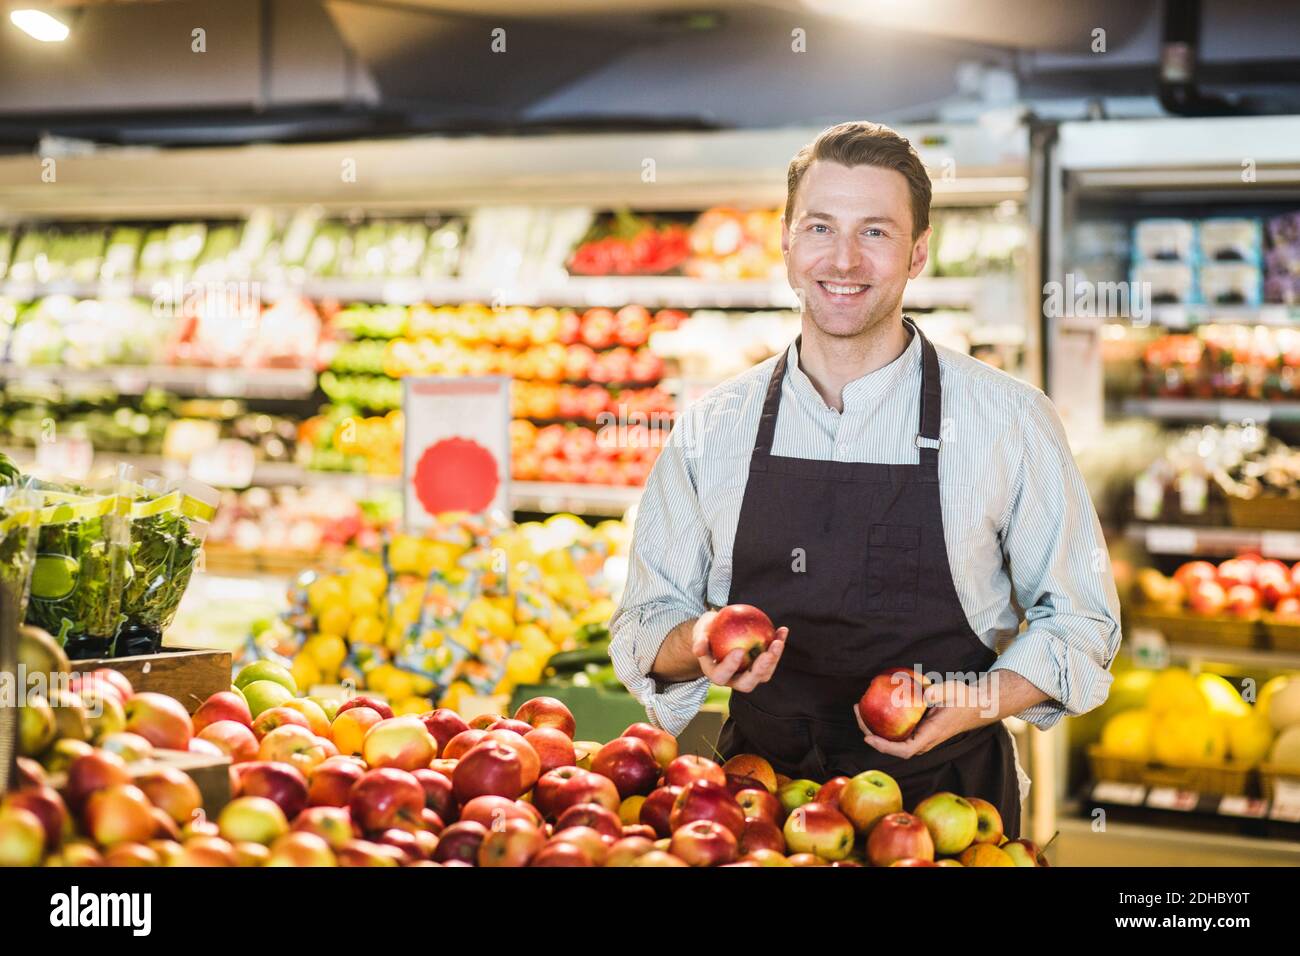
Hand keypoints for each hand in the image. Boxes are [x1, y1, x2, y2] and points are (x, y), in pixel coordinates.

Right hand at [691, 611, 786, 692]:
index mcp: (716, 674)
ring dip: (774, 659)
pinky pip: (771, 658)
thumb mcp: (700, 631)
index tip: (739, 650)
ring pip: (764, 674)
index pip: (722, 676)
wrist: (718, 632)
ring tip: (778, 641)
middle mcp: (733, 680)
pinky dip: (778, 645)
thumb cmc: (707, 631)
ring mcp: (749, 675)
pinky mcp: (761, 666)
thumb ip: (699, 640)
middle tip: (767, 654)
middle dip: (759, 671)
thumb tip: (698, 650)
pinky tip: (783, 630)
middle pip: (747, 683)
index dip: (730, 666)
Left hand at [854, 680, 992, 758]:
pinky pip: (897, 731)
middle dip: (871, 733)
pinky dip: (883, 723)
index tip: (868, 737)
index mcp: (930, 736)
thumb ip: (939, 692)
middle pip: (892, 746)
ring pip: (892, 740)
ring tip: (860, 709)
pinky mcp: (918, 730)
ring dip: (873, 728)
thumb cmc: (964, 698)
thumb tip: (924, 693)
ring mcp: (920, 737)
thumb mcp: (953, 691)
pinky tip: (873, 707)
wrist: (976, 705)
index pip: (905, 750)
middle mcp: (922, 741)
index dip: (884, 747)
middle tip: (857, 712)